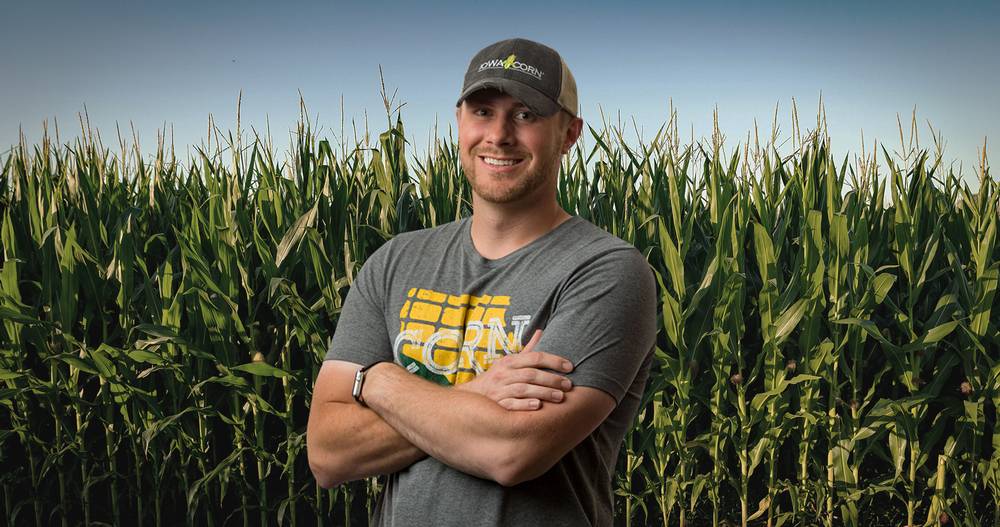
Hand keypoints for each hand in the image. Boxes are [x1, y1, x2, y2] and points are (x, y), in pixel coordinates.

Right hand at [456, 329, 573, 410]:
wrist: (472, 396)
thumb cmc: (497, 378)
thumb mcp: (510, 361)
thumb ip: (528, 350)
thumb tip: (541, 331)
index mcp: (510, 361)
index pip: (535, 357)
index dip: (554, 361)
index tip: (570, 366)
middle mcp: (504, 374)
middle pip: (531, 374)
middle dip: (552, 379)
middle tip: (568, 385)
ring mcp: (500, 389)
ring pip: (524, 389)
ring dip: (544, 393)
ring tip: (560, 397)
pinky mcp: (497, 405)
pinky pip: (511, 404)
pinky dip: (524, 404)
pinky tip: (538, 406)